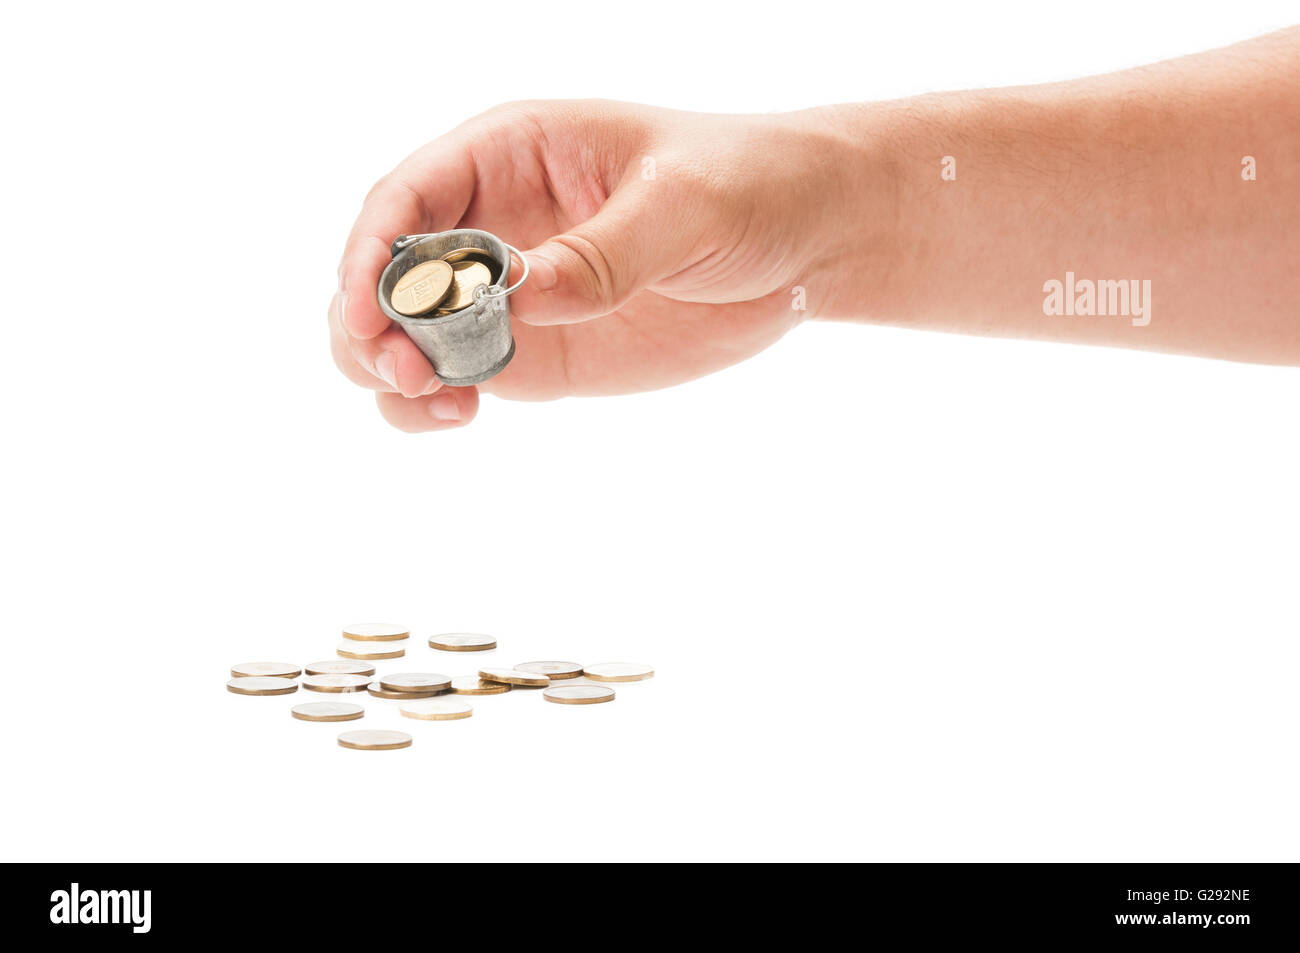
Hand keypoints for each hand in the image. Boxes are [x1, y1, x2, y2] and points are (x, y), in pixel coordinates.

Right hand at [329, 100, 854, 430]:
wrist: (800, 240)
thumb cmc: (744, 183)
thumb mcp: (684, 202)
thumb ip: (603, 251)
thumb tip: (520, 294)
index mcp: (512, 153)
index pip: (408, 198)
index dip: (371, 253)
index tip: (368, 310)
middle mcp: (493, 222)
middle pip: (388, 272)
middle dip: (371, 323)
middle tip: (406, 371)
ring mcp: (509, 293)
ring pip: (408, 333)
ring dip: (391, 370)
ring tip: (435, 402)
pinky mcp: (536, 351)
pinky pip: (460, 377)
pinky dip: (436, 403)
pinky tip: (456, 417)